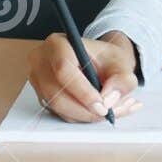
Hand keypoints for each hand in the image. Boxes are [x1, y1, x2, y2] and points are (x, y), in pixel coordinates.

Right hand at [27, 31, 141, 122]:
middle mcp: (42, 61)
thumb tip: (110, 98)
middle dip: (85, 110)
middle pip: (58, 94)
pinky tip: (96, 111)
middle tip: (108, 113)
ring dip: (85, 115)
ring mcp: (38, 80)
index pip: (64, 70)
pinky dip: (80, 117)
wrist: (98, 61)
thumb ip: (122, 79)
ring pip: (58, 107)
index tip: (102, 106)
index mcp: (59, 44)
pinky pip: (59, 113)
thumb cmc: (105, 58)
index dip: (83, 92)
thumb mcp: (121, 62)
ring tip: (109, 112)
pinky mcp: (41, 95)